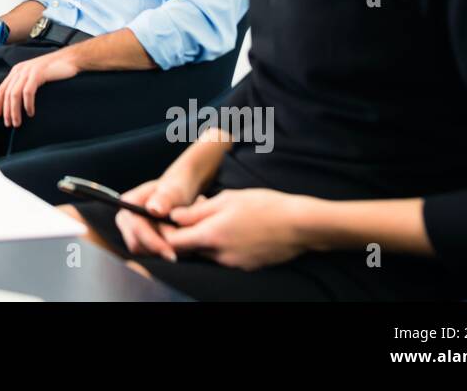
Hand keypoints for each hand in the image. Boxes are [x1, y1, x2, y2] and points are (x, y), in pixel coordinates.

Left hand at [0, 48, 79, 126]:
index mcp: (17, 70)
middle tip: (9, 124)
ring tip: (17, 122)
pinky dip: (27, 104)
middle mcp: (20, 70)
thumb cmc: (54, 70)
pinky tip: (30, 113)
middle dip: (6, 110)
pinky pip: (28, 92)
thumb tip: (17, 102)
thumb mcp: (34, 75)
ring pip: (15, 94)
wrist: (70, 59)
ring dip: (14, 111)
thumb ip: (25, 83)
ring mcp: (28, 71)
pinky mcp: (38, 74)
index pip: (2, 88)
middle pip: (7, 93)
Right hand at [114, 165, 210, 262]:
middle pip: (137, 245)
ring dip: (163, 251)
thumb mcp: (175, 190)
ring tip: (185, 242)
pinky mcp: (139, 239)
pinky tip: (179, 244)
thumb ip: (165, 198)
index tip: (172, 253)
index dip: (153, 242)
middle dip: (159, 249)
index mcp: (128, 203)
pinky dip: (164, 251)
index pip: (136, 229)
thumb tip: (154, 209)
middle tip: (186, 249)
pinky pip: (149, 253)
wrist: (179, 192)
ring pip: (144, 251)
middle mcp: (125, 218)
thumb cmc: (177, 188)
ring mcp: (130, 230)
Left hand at [158, 188, 310, 269]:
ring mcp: (233, 264)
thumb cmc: (263, 205)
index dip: (167, 232)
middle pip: (190, 249)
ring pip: (207, 252)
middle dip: (187, 233)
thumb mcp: (226, 199)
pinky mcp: (246, 267)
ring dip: (205, 237)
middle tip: (196, 211)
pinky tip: (234, 228)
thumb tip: (173, 216)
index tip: (169, 220)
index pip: (175, 242)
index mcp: (211, 235)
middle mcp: (219, 255)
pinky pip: (224, 257)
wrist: (299, 225)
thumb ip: (196, 211)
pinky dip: (221, 244)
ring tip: (218, 216)